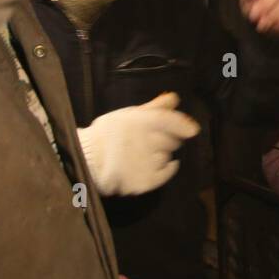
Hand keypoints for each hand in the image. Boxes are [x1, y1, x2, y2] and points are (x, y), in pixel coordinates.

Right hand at [78, 92, 199, 195]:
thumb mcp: (128, 115)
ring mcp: (146, 163)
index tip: (192, 130)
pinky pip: (166, 173)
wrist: (86, 161)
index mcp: (141, 122)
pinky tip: (154, 165)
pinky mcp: (145, 181)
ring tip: (143, 154)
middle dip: (167, 139)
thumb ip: (154, 107)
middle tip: (152, 141)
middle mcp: (146, 141)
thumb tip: (174, 97)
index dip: (183, 125)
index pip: (170, 121)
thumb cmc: (107, 135)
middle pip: (172, 141)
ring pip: (167, 156)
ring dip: (161, 154)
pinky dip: (166, 170)